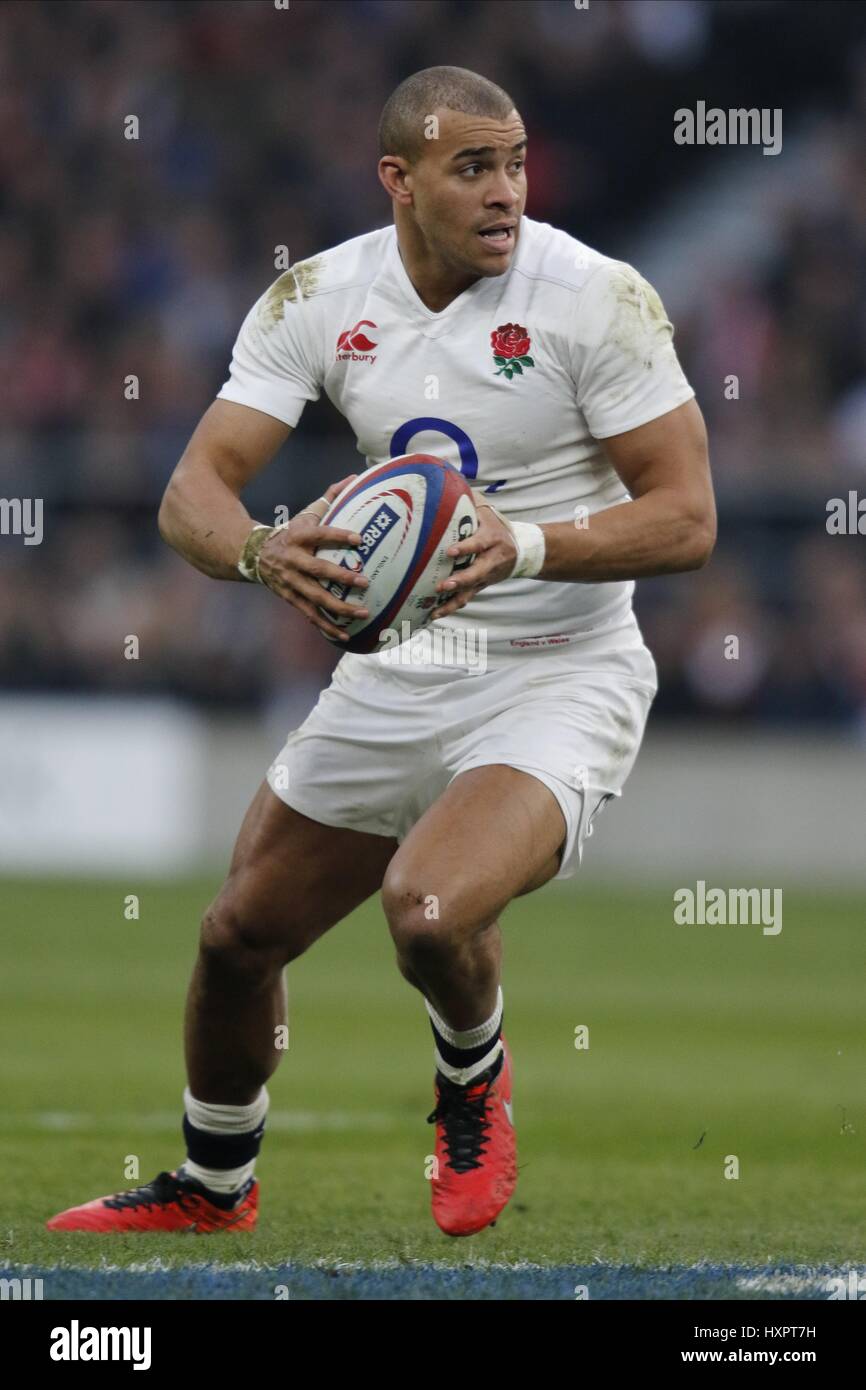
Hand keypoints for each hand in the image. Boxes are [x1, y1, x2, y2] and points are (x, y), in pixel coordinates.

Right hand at [257, 475, 369, 640]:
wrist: (253, 554)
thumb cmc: (290, 532)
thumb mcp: (306, 514)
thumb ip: (330, 498)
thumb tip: (354, 478)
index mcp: (298, 537)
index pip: (319, 534)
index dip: (338, 536)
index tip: (359, 539)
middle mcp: (293, 561)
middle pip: (318, 570)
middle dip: (341, 577)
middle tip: (364, 581)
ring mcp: (291, 582)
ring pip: (315, 598)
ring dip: (339, 608)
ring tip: (363, 613)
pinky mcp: (290, 598)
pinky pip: (310, 615)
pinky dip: (327, 626)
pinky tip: (345, 635)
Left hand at [431, 500, 517, 618]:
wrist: (521, 551)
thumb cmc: (496, 527)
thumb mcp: (487, 513)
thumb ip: (470, 502)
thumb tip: (446, 482)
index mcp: (492, 539)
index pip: (479, 543)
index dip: (465, 548)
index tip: (449, 551)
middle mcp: (491, 561)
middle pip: (477, 573)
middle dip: (460, 581)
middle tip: (442, 585)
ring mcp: (485, 577)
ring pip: (470, 592)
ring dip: (452, 602)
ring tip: (435, 611)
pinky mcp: (480, 587)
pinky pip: (465, 599)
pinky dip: (450, 608)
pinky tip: (433, 615)